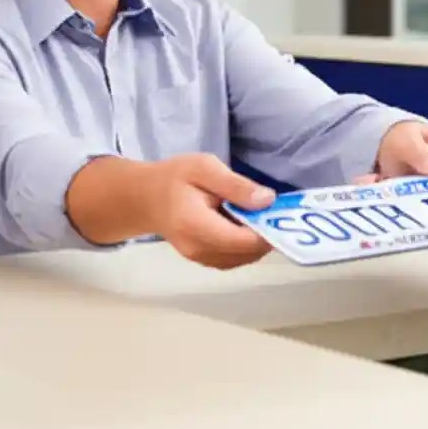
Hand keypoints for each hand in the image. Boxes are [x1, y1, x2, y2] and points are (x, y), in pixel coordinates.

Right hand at [147, 154, 275, 269]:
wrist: (146, 198)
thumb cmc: (174, 178)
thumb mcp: (205, 167)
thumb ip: (236, 185)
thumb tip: (268, 201)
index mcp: (196, 225)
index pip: (243, 240)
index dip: (268, 230)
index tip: (281, 211)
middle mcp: (198, 250)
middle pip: (247, 253)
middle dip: (266, 235)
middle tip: (275, 211)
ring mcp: (200, 259)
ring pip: (243, 259)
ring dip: (258, 241)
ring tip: (261, 216)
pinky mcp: (204, 261)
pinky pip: (234, 259)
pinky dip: (246, 246)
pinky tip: (246, 225)